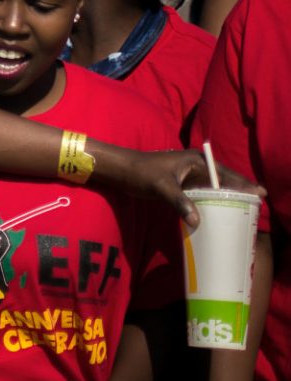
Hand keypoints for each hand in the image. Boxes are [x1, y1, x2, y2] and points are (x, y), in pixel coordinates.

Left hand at [121, 149, 264, 228]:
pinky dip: (212, 201)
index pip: (224, 173)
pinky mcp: (182, 183)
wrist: (122, 170)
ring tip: (244, 210)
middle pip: (223, 179)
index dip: (242, 183)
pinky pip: (202, 193)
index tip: (259, 192)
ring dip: (226, 196)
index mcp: (195, 160)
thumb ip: (179, 202)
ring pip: (213, 187)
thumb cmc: (141, 172)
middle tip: (257, 204)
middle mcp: (195, 165)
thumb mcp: (161, 187)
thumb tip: (197, 221)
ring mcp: (189, 174)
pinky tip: (219, 212)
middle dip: (239, 190)